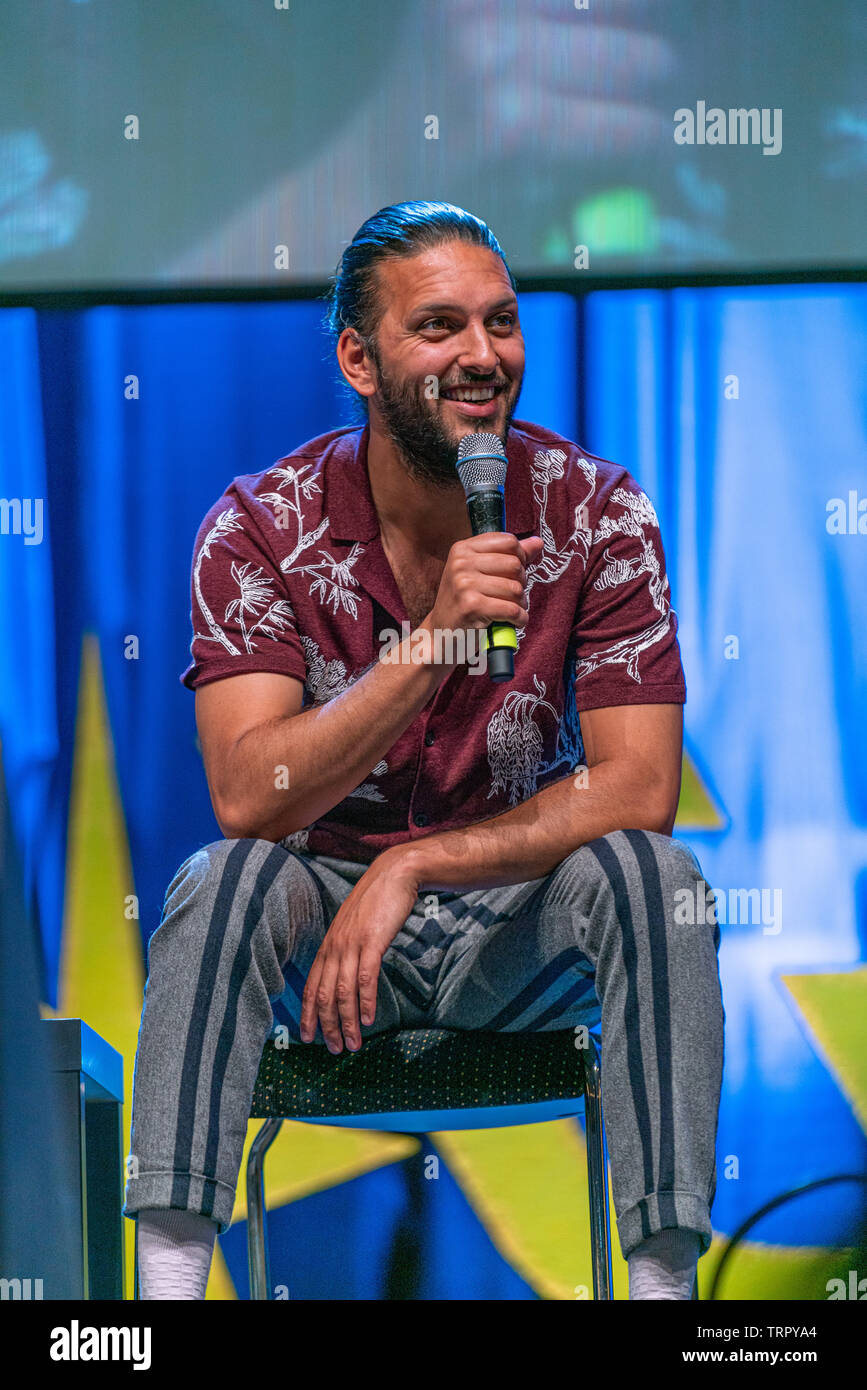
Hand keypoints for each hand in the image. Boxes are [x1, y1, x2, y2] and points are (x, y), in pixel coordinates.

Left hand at [299, 850, 420, 1052]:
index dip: (307, 1014)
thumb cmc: (376, 902)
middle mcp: (334, 947)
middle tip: (334, 1049)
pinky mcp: (372, 941)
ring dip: (347, 1022)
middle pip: (325, 995)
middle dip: (327, 1026)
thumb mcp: (354, 928)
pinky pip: (365, 978)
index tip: (308, 1037)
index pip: (311, 986)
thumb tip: (346, 976)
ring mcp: (352, 944)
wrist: (394, 874)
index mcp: (328, 945)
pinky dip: (365, 1001)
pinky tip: (368, 1018)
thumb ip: (347, 950)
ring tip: (354, 1043)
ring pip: (343, 992)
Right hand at [422, 533, 543, 661]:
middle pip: (515, 565)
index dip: (520, 557)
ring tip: (512, 610)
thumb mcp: (480, 573)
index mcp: (463, 549)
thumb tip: (538, 542)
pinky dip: (519, 619)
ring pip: (515, 588)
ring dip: (521, 604)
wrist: (440, 634)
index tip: (515, 573)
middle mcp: (461, 563)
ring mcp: (464, 584)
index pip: (508, 541)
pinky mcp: (471, 606)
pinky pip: (511, 609)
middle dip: (521, 583)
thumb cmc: (464, 602)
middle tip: (514, 596)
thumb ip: (509, 556)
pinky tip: (514, 622)